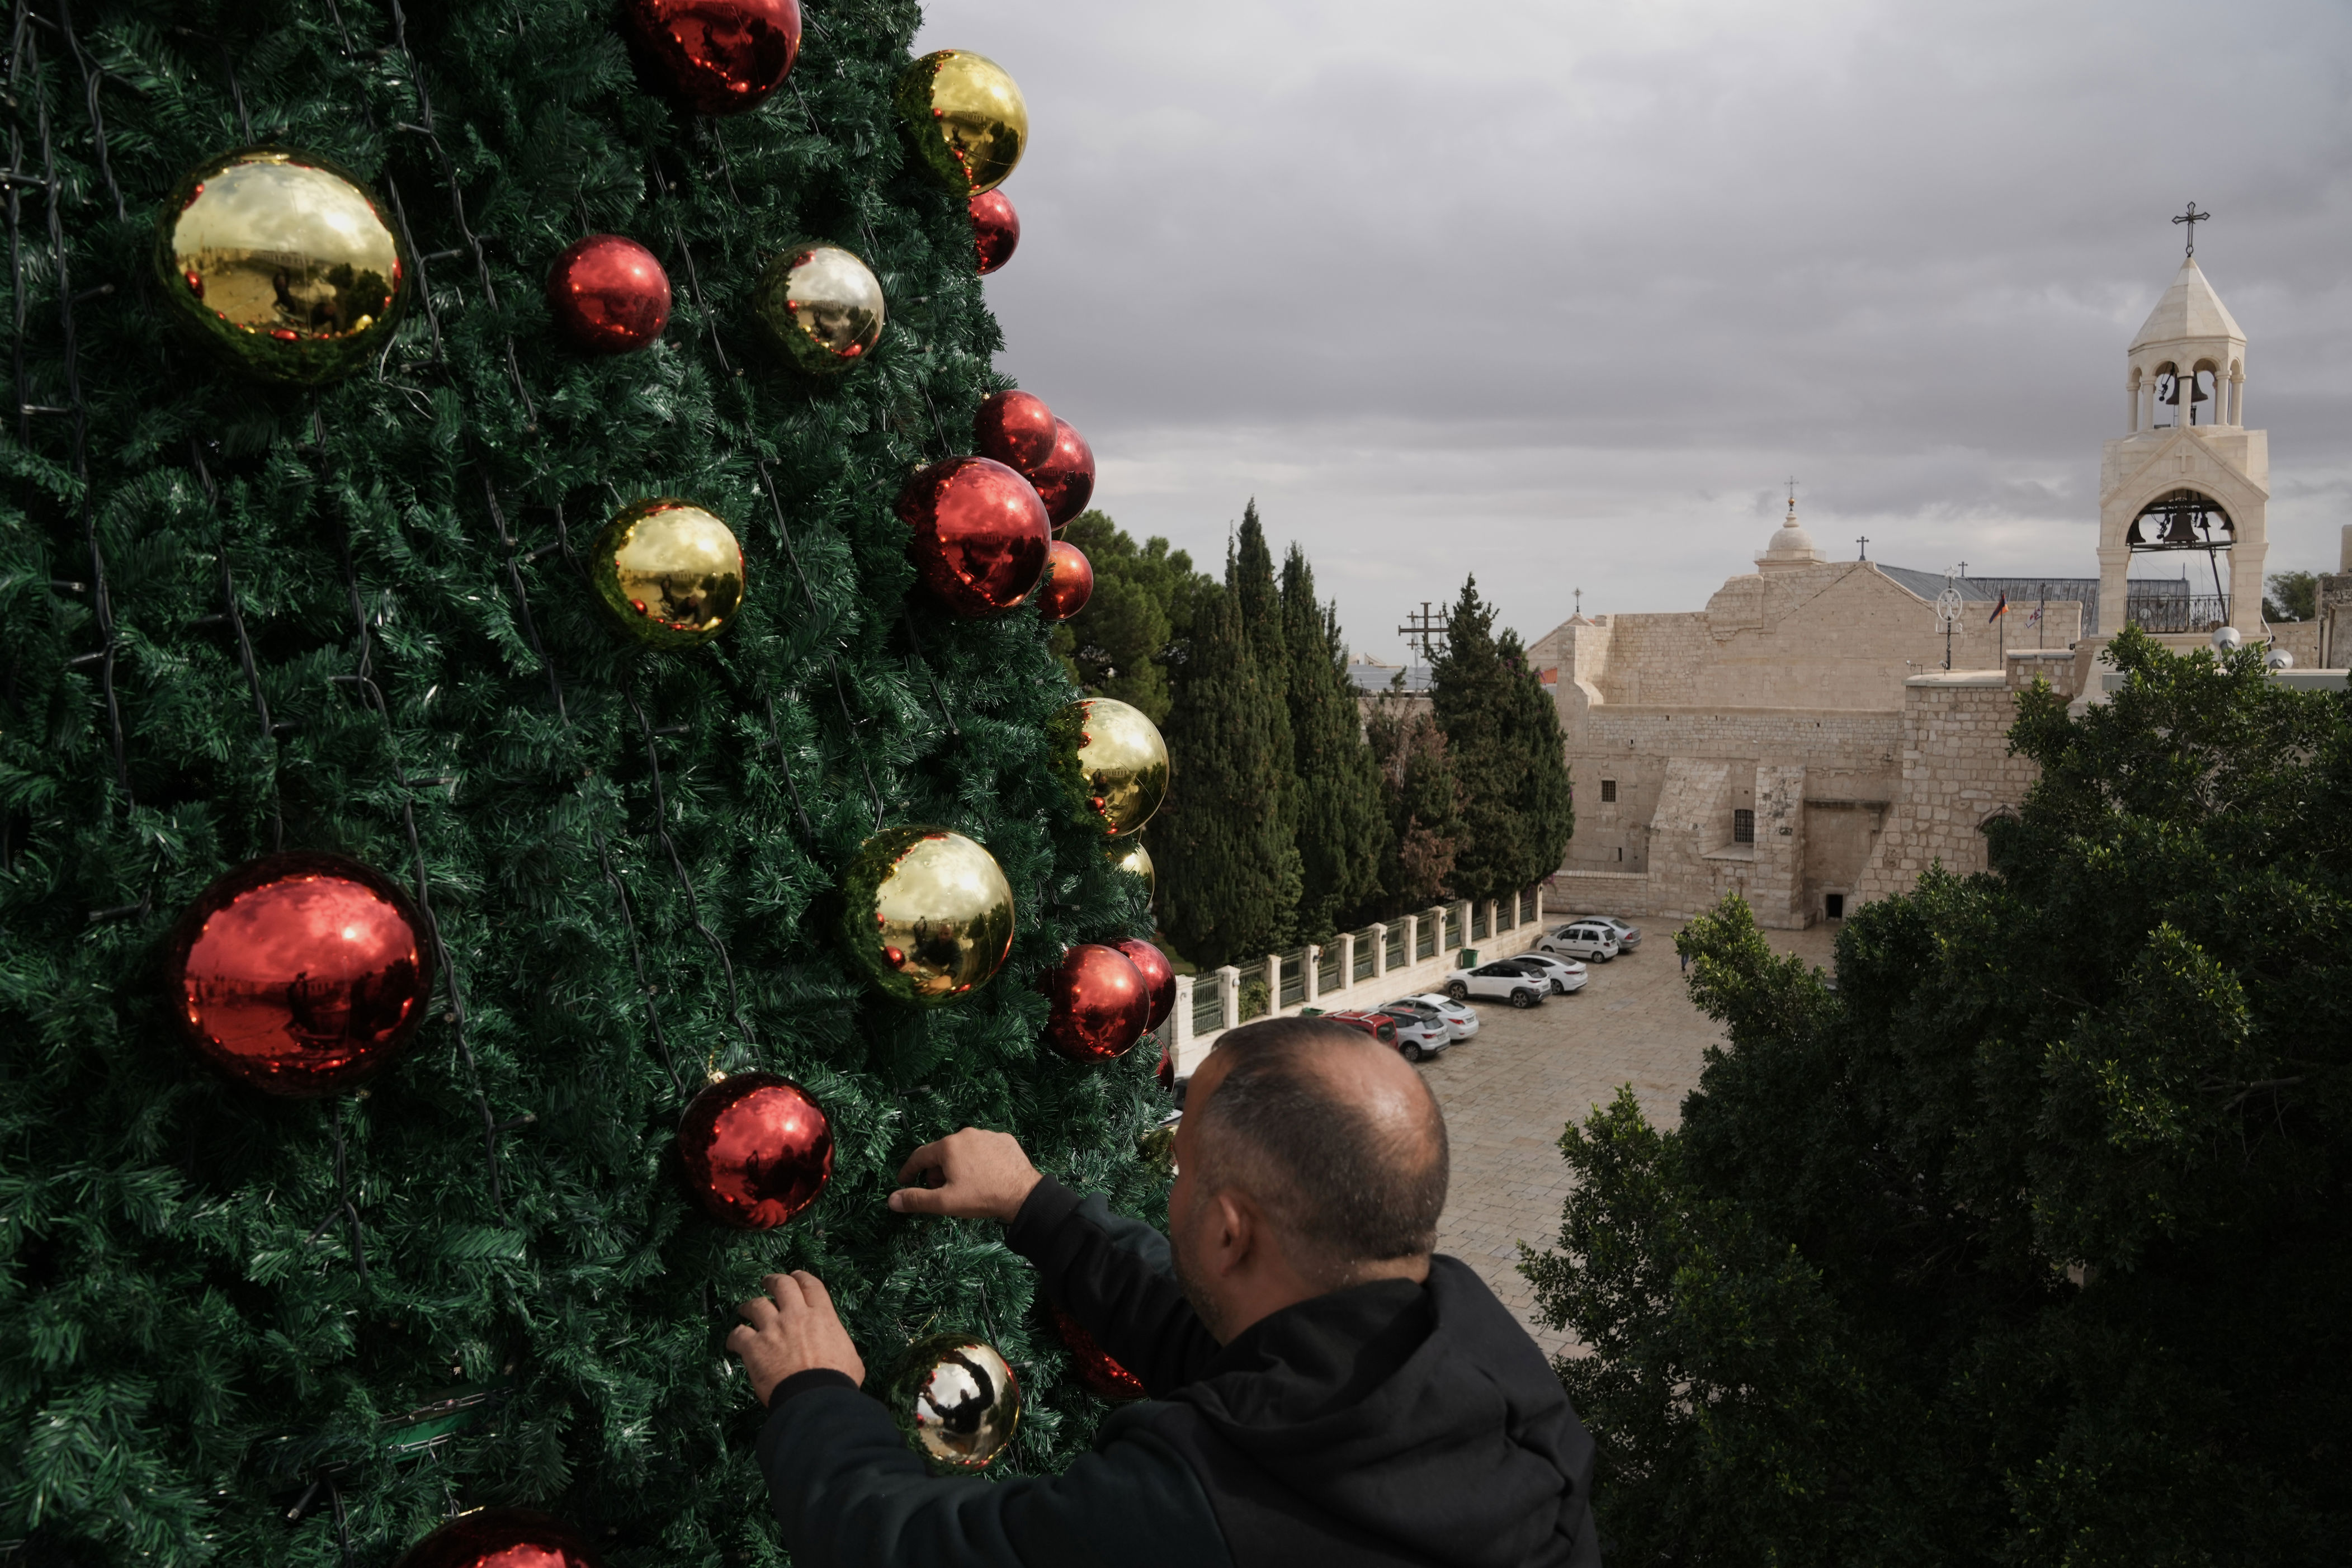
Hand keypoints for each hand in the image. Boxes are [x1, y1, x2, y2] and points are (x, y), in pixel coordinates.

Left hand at [726, 1272, 864, 1404]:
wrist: (814, 1397)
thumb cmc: (837, 1380)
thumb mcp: (851, 1357)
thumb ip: (840, 1346)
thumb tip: (839, 1351)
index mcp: (822, 1316)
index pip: (811, 1286)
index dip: (802, 1278)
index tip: (795, 1276)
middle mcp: (796, 1315)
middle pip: (782, 1286)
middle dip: (773, 1281)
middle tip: (767, 1282)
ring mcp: (773, 1329)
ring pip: (756, 1305)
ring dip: (749, 1305)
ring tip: (744, 1309)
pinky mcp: (754, 1347)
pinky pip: (738, 1334)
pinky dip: (734, 1337)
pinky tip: (733, 1342)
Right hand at [888, 1127, 1041, 1222]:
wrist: (1023, 1195)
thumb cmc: (981, 1197)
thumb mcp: (945, 1202)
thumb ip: (916, 1199)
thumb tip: (892, 1200)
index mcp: (948, 1146)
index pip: (919, 1156)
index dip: (909, 1170)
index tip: (904, 1181)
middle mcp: (966, 1134)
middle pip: (942, 1152)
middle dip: (935, 1171)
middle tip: (939, 1190)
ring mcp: (987, 1134)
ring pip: (963, 1149)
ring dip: (957, 1164)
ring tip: (963, 1184)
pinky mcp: (1005, 1140)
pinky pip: (983, 1148)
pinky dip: (977, 1160)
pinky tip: (984, 1176)